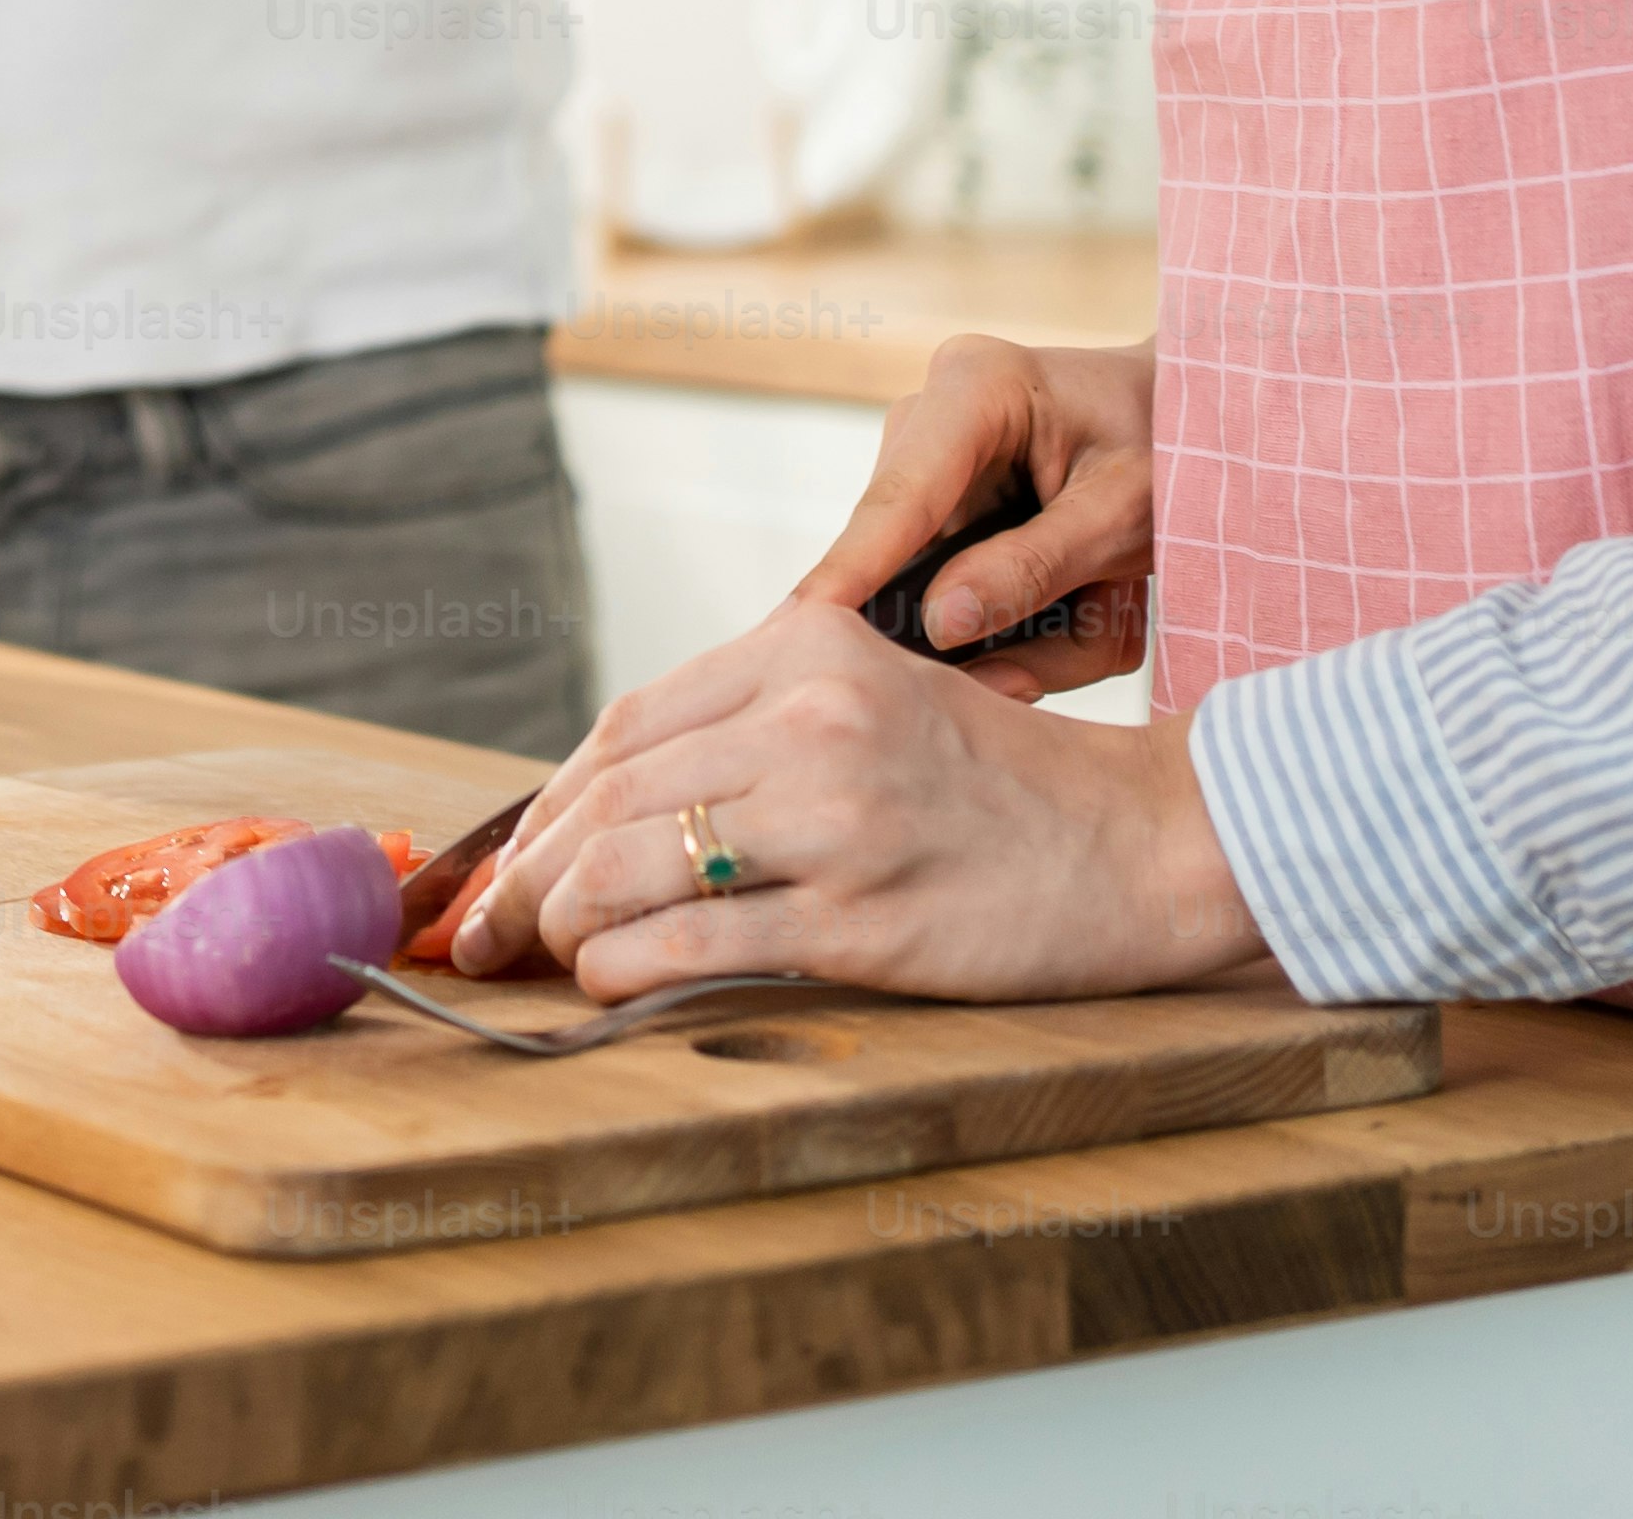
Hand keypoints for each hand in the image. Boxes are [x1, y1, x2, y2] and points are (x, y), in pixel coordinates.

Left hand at [439, 597, 1261, 1002]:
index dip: (545, 802)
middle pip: (605, 797)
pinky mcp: (860, 920)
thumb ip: (758, 729)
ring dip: (556, 925)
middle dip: (523, 874)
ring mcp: (834, 821)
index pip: (624, 726)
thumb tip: (613, 804)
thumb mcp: (877, 699)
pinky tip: (604, 984)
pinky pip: (692, 944)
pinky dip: (620, 969)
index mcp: (805, 649)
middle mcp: (812, 721)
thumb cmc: (1005, 784)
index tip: (508, 858)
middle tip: (485, 930)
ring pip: (625, 868)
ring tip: (540, 960)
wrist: (1148, 842)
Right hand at [791, 333, 1161, 698]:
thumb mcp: (1125, 513)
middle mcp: (933, 420)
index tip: (802, 626)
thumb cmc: (1176, 448)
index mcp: (977, 388)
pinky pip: (959, 593)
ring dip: (1023, 630)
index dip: (851, 569)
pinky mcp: (946, 510)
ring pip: (935, 588)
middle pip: (908, 557)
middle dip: (977, 626)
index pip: (899, 497)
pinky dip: (1031, 623)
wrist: (1204, 423)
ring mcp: (933, 466)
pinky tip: (1094, 601)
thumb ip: (1034, 567)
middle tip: (1062, 654)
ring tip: (1112, 607)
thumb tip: (940, 621)